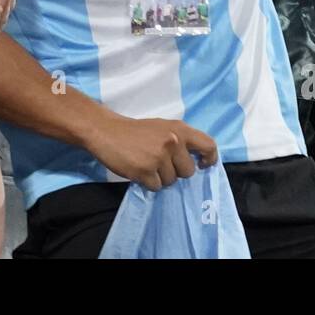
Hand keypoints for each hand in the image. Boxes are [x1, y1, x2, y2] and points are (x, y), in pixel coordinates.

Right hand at [84, 115, 217, 191]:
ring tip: (146, 164)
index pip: (208, 145)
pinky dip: (148, 183)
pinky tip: (139, 170)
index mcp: (179, 129)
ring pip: (171, 181)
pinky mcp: (145, 171)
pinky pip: (156, 187)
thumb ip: (180, 140)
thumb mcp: (163, 128)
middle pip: (188, 171)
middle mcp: (172, 142)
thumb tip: (198, 160)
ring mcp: (159, 157)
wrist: (106, 131)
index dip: (209, 158)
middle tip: (160, 162)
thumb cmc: (136, 131)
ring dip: (160, 177)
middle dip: (176, 171)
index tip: (202, 165)